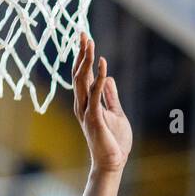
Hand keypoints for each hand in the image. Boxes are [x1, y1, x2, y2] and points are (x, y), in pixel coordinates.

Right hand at [72, 31, 132, 172]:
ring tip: (89, 43)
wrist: (113, 162)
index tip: (85, 38)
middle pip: (79, 73)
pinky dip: (99, 79)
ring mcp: (87, 111)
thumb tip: (110, 78)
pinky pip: (95, 95)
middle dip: (81, 52)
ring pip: (82, 81)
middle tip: (82, 33)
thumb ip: (110, 96)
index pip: (83, 75)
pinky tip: (104, 65)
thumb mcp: (116, 112)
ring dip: (86, 61)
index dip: (84, 56)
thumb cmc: (114, 141)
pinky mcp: (94, 118)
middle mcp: (83, 104)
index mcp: (87, 102)